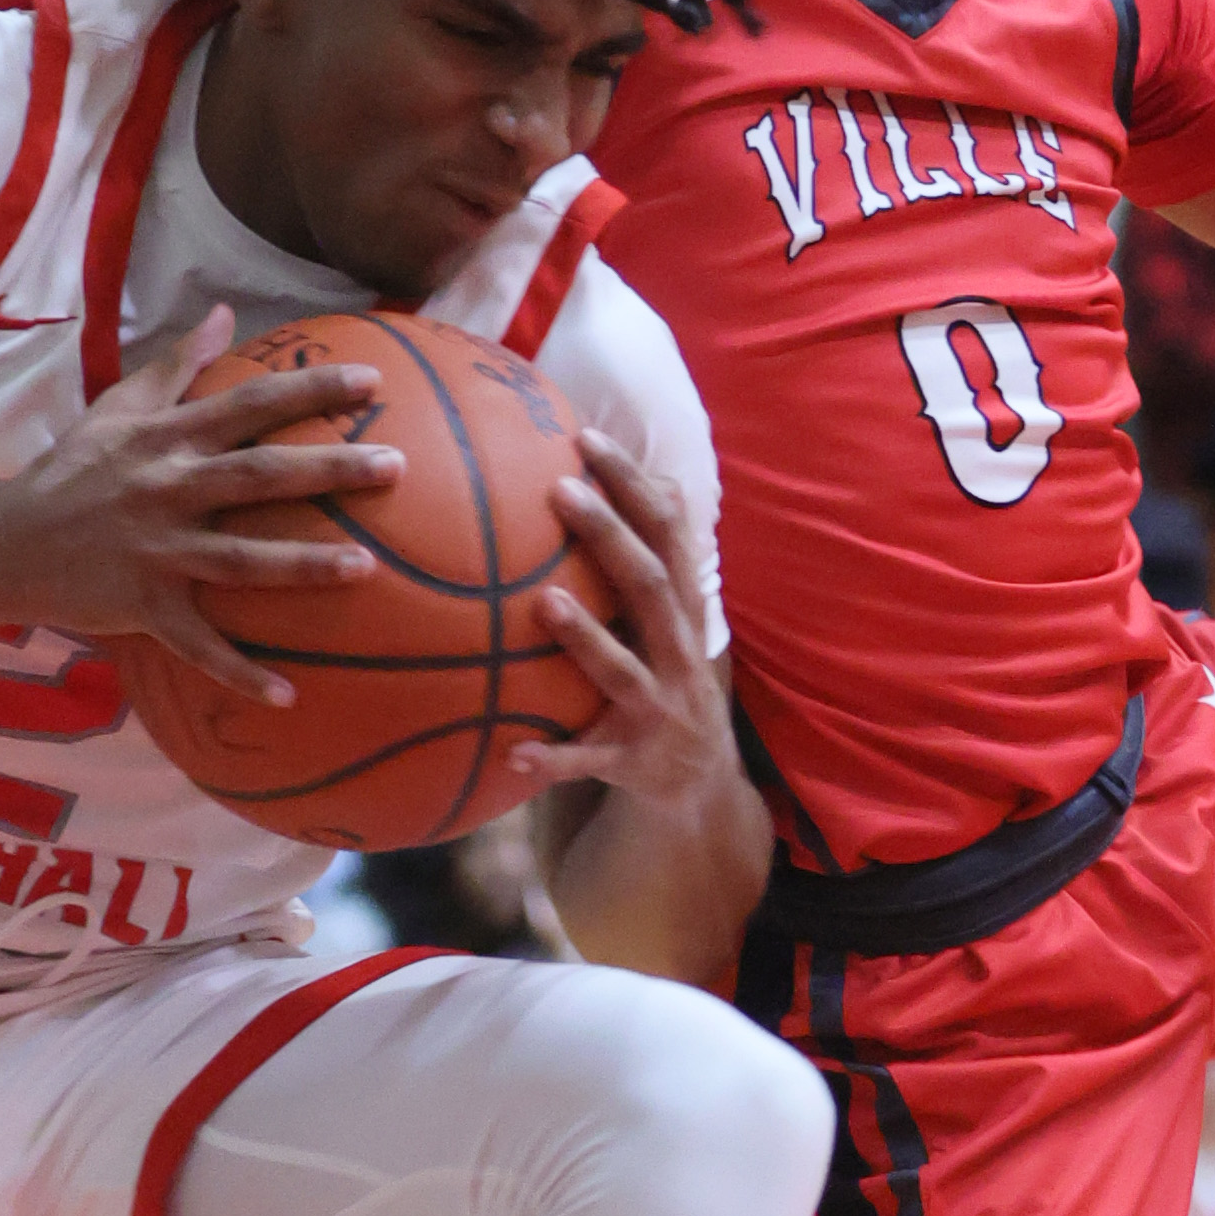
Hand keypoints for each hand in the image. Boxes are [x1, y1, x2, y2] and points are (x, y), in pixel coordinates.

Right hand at [0, 307, 400, 704]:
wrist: (2, 544)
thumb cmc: (69, 472)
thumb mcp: (115, 407)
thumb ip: (174, 363)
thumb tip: (223, 310)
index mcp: (166, 438)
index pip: (249, 405)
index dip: (310, 389)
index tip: (373, 383)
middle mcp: (167, 489)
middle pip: (259, 476)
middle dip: (329, 469)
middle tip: (396, 466)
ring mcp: (157, 551)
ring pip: (240, 560)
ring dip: (303, 566)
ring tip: (367, 567)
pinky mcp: (144, 605)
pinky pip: (200, 645)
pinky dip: (240, 672)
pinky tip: (289, 696)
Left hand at [507, 436, 729, 808]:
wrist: (700, 777)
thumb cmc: (666, 672)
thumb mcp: (671, 615)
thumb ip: (650, 554)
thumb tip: (621, 471)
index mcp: (683, 608)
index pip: (668, 532)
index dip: (633, 484)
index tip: (588, 438)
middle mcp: (677, 652)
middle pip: (649, 586)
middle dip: (610, 537)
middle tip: (560, 490)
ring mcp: (657, 709)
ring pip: (622, 671)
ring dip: (586, 637)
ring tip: (545, 602)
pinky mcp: (632, 761)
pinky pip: (589, 761)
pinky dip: (555, 759)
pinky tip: (514, 754)